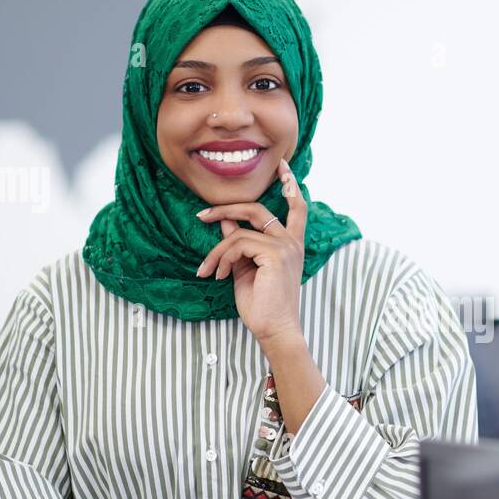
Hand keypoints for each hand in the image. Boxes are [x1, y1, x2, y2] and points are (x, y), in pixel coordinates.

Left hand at [194, 157, 307, 343]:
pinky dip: (222, 258)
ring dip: (217, 250)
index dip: (290, 186)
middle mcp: (292, 242)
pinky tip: (220, 275)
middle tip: (201, 215)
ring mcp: (285, 247)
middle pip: (257, 209)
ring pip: (240, 231)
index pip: (297, 208)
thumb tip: (225, 221)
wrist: (274, 330)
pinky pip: (237, 243)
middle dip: (226, 208)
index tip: (283, 168)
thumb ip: (240, 242)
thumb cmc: (262, 305)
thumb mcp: (246, 268)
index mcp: (291, 245)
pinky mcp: (274, 254)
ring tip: (208, 270)